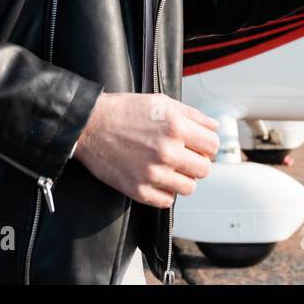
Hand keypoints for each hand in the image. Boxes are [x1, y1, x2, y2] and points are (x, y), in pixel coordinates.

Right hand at [72, 92, 220, 206]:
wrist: (90, 125)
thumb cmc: (124, 111)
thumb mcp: (161, 102)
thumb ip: (192, 114)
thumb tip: (213, 127)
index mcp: (175, 127)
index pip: (213, 145)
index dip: (207, 144)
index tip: (199, 145)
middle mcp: (167, 151)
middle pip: (204, 169)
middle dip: (197, 162)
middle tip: (184, 156)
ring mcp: (153, 173)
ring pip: (189, 187)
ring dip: (183, 178)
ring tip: (170, 168)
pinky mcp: (139, 190)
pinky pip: (168, 201)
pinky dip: (165, 191)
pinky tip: (157, 178)